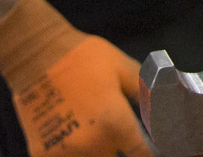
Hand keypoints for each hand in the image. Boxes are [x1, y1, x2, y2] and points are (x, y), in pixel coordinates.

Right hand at [0, 0, 151, 156]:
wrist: (35, 56)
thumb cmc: (83, 58)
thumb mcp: (122, 68)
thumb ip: (146, 91)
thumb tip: (167, 106)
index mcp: (115, 124)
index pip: (142, 155)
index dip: (150, 155)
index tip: (153, 151)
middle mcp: (92, 145)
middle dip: (120, 153)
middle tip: (118, 139)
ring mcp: (65, 153)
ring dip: (99, 154)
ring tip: (98, 138)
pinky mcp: (42, 155)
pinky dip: (72, 155)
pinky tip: (76, 143)